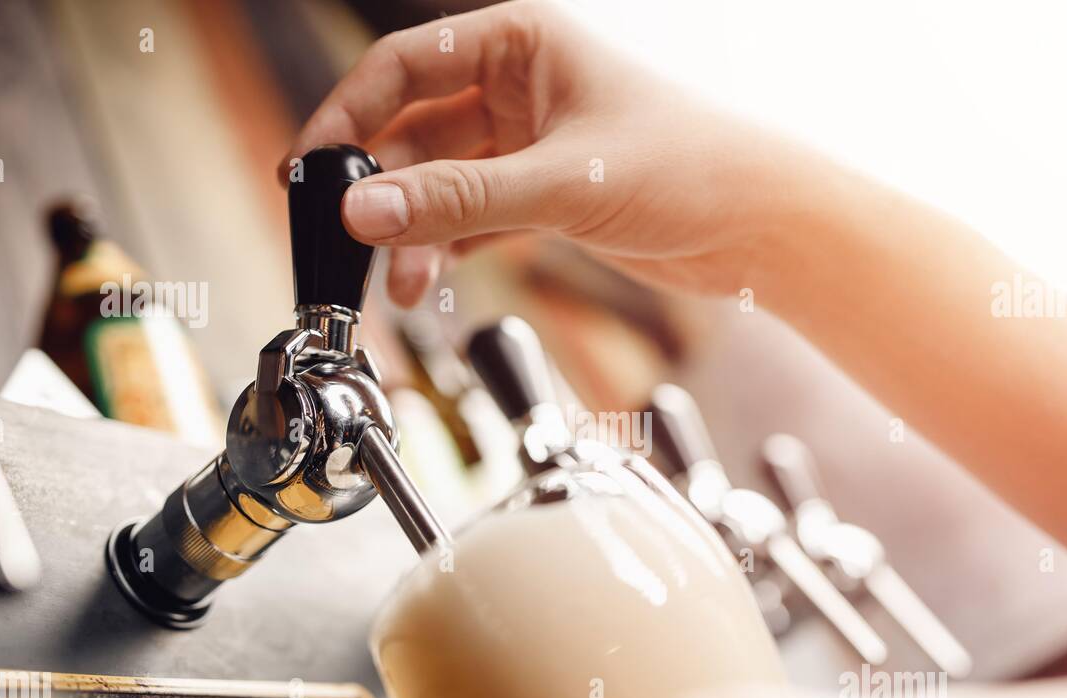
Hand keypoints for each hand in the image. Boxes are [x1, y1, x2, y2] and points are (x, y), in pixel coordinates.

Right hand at [286, 0, 807, 307]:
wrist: (757, 228)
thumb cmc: (686, 168)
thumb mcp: (560, 181)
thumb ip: (456, 200)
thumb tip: (362, 213)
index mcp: (522, 45)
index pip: (404, 67)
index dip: (348, 115)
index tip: (309, 166)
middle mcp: (519, 89)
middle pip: (414, 131)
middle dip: (379, 188)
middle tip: (341, 235)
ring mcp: (528, 146)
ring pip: (441, 185)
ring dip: (414, 233)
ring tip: (400, 283)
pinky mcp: (543, 198)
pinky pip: (472, 220)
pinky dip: (447, 250)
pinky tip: (429, 280)